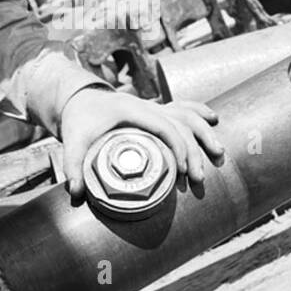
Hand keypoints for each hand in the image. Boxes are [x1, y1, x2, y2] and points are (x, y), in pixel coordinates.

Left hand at [59, 87, 223, 198]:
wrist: (79, 98)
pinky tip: (214, 119)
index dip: (176, 148)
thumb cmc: (78, 119)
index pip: (163, 126)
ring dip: (203, 132)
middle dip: (194, 150)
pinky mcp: (155, 111)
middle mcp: (146, 106)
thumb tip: (75, 192)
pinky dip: (198, 113)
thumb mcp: (72, 140)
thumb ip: (72, 165)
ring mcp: (153, 107)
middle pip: (180, 123)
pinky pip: (182, 108)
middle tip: (198, 178)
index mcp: (131, 111)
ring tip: (218, 153)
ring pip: (186, 114)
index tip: (180, 171)